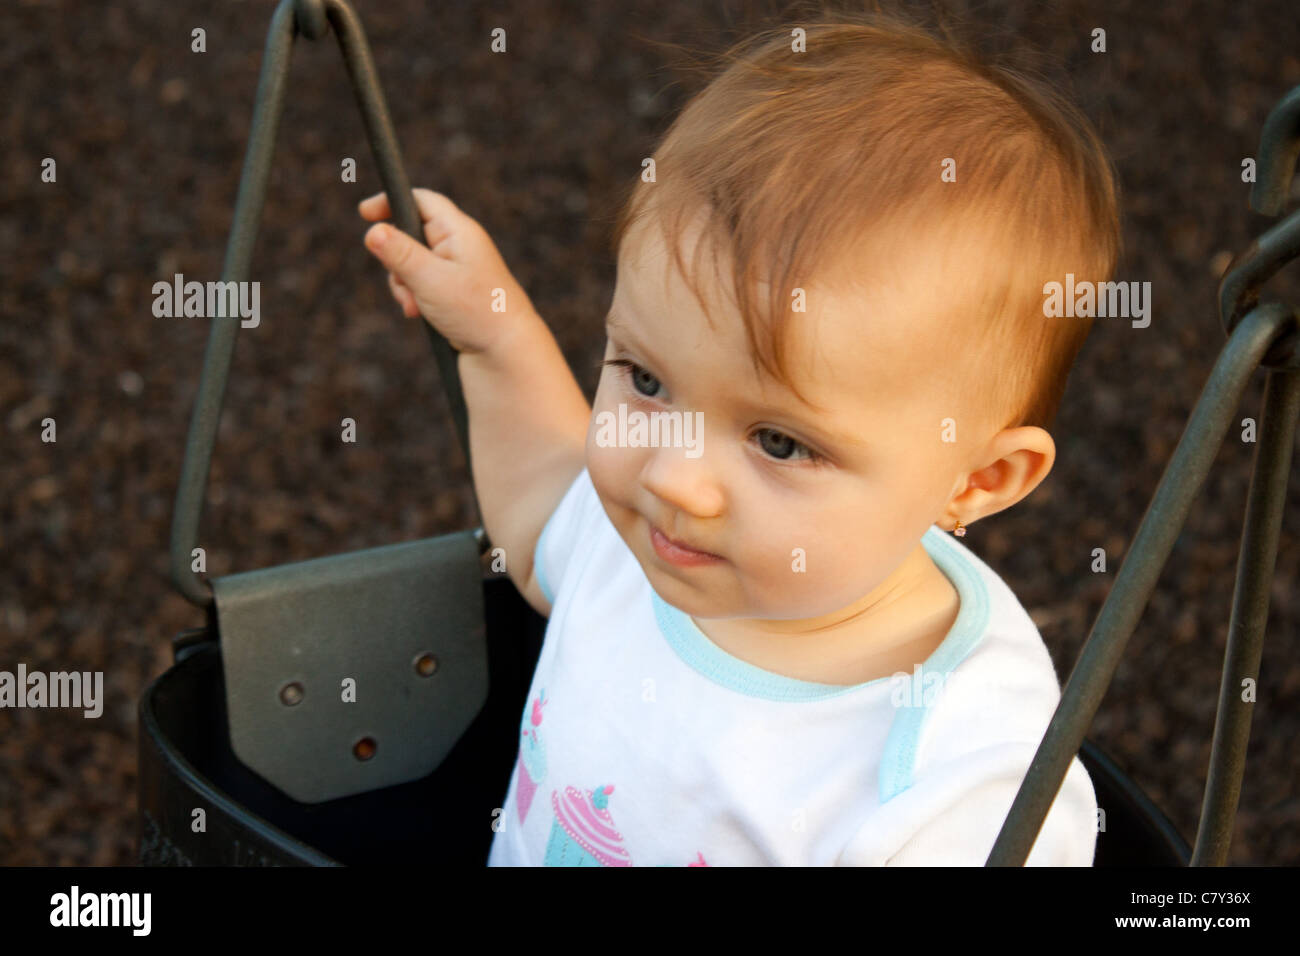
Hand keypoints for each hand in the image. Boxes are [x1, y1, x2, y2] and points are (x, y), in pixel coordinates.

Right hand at [359, 188, 535, 354]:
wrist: (507, 356)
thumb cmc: (477, 313)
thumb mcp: (430, 280)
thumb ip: (399, 254)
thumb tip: (372, 230)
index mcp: (460, 232)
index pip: (423, 201)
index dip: (392, 202)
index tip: (364, 213)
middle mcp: (460, 248)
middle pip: (411, 235)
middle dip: (396, 258)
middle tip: (402, 280)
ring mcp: (457, 272)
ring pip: (412, 265)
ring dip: (404, 284)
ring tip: (414, 306)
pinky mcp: (454, 295)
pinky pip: (422, 287)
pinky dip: (414, 298)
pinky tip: (419, 315)